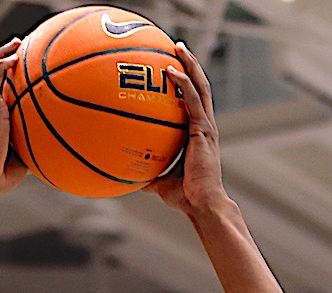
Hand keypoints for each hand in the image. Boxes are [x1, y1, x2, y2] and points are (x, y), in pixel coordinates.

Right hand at [0, 39, 27, 197]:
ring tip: (17, 42)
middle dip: (5, 57)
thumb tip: (57, 148)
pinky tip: (13, 60)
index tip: (23, 67)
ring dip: (1, 55)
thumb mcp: (24, 160)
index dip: (8, 77)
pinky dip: (0, 67)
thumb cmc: (0, 178)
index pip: (0, 91)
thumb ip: (35, 148)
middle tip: (21, 45)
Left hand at [148, 43, 225, 215]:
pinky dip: (183, 83)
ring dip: (189, 65)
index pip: (193, 102)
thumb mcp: (159, 182)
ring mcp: (206, 126)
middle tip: (177, 47)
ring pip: (200, 87)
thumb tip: (125, 176)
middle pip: (199, 87)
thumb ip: (146, 174)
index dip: (187, 83)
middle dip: (190, 65)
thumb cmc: (185, 197)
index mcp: (198, 133)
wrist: (202, 204)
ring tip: (178, 47)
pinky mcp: (203, 130)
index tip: (173, 67)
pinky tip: (170, 71)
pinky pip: (192, 100)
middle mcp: (204, 125)